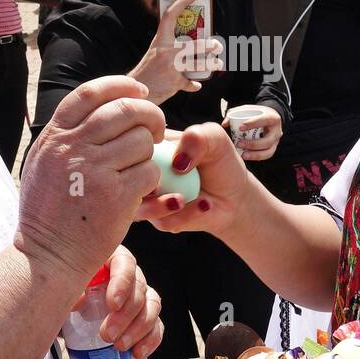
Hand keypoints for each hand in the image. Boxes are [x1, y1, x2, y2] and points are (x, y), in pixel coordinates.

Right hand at [17, 76, 164, 276]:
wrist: (48, 255)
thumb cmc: (49, 211)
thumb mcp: (44, 163)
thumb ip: (67, 135)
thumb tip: (100, 106)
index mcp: (55, 136)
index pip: (91, 93)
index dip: (120, 85)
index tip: (139, 91)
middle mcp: (73, 148)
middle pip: (125, 110)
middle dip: (149, 115)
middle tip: (154, 129)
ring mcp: (95, 171)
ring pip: (142, 140)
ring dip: (150, 152)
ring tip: (140, 167)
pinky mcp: (116, 196)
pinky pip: (150, 171)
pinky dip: (153, 179)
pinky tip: (141, 189)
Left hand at [73, 245, 163, 358]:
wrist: (69, 316)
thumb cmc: (66, 297)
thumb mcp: (62, 291)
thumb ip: (68, 292)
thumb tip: (79, 301)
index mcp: (110, 260)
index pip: (124, 263)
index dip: (122, 283)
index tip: (113, 304)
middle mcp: (130, 275)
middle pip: (139, 289)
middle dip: (126, 315)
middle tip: (107, 335)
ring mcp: (141, 296)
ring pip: (152, 307)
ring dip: (139, 329)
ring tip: (120, 346)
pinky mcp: (145, 316)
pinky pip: (156, 326)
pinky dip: (150, 340)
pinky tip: (137, 354)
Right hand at [127, 0, 221, 104]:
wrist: (135, 92)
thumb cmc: (146, 70)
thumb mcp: (155, 52)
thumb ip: (168, 45)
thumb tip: (189, 39)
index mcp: (160, 40)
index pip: (170, 16)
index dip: (181, 2)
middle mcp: (165, 51)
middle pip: (192, 44)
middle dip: (209, 45)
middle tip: (217, 44)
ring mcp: (171, 67)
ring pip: (197, 64)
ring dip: (210, 64)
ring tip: (217, 63)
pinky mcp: (174, 82)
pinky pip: (189, 82)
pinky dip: (193, 84)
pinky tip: (197, 84)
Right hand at [135, 123, 255, 236]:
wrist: (234, 197)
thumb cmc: (221, 162)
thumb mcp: (214, 138)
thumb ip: (197, 138)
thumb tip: (176, 163)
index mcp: (151, 146)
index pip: (131, 143)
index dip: (139, 148)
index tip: (164, 153)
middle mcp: (144, 172)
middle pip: (125, 177)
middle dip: (142, 180)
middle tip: (169, 181)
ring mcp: (149, 198)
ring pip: (138, 204)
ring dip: (161, 204)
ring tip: (183, 199)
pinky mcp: (160, 219)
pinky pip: (162, 220)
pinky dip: (185, 214)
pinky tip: (205, 205)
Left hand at [222, 106, 281, 161]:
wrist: (270, 118)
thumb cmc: (256, 113)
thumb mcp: (248, 110)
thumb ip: (235, 113)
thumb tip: (225, 124)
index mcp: (272, 118)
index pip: (264, 120)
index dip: (252, 124)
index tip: (240, 127)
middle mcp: (277, 131)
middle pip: (267, 141)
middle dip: (253, 144)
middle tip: (239, 143)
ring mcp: (276, 141)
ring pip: (268, 151)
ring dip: (255, 154)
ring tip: (243, 154)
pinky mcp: (273, 148)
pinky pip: (266, 156)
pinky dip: (256, 157)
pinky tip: (246, 157)